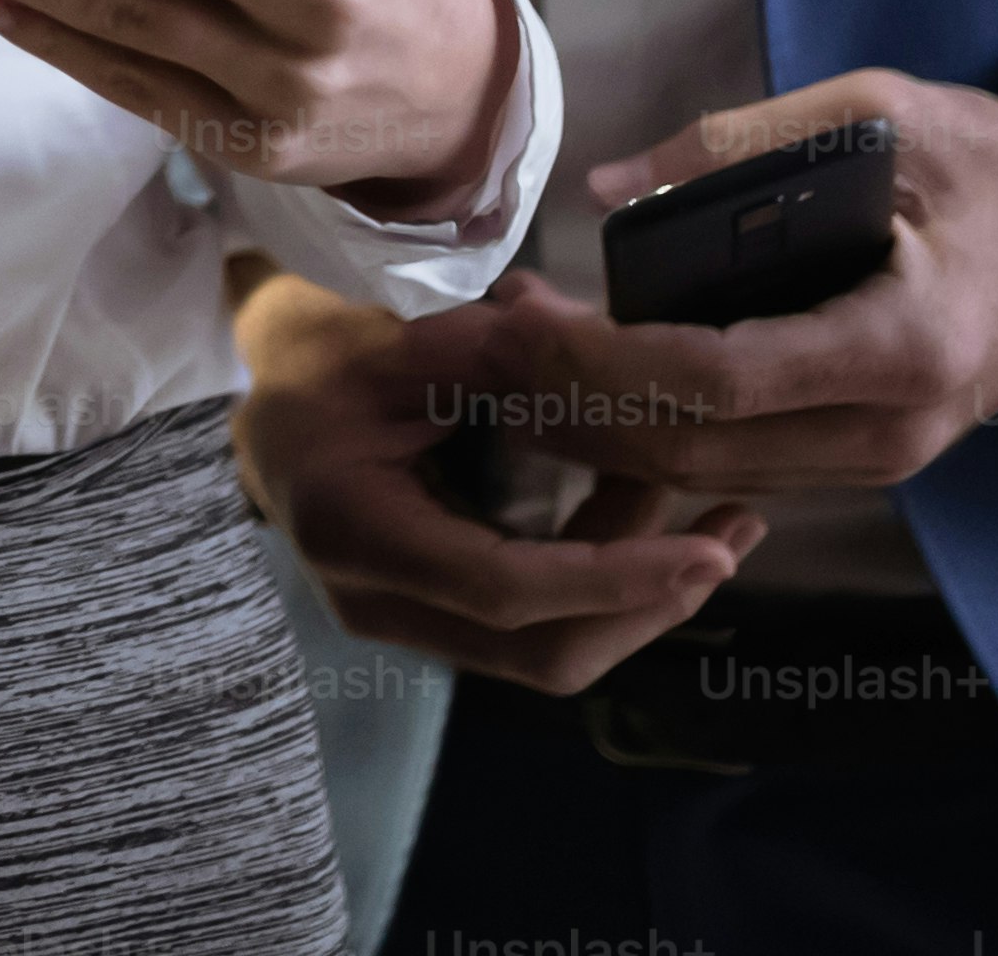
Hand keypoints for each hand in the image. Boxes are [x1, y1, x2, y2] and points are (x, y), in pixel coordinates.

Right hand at [232, 275, 765, 694]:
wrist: (265, 403)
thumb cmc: (319, 360)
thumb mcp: (396, 343)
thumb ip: (494, 354)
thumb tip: (610, 354)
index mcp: (357, 533)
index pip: (504, 589)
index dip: (612, 577)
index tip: (707, 549)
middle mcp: (380, 605)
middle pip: (542, 652)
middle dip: (649, 602)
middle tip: (732, 532)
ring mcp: (410, 625)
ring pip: (551, 655)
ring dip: (641, 597)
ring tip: (720, 526)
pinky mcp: (441, 623)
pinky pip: (539, 632)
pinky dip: (608, 588)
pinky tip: (655, 531)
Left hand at [486, 69, 997, 489]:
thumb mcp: (881, 112)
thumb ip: (740, 142)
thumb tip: (608, 185)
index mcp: (900, 348)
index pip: (717, 381)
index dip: (602, 362)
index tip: (520, 320)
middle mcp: (893, 431)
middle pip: (696, 448)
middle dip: (576, 402)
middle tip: (486, 337)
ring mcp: (886, 460)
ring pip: (710, 476)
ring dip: (602, 428)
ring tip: (511, 357)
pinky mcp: (872, 458)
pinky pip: (744, 467)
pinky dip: (656, 438)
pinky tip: (585, 386)